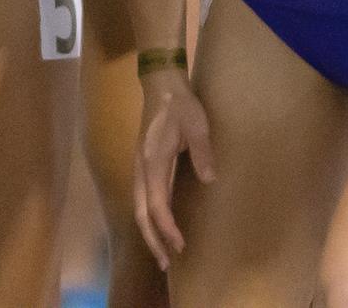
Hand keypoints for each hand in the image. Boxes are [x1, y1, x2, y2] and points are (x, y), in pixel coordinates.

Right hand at [133, 67, 214, 270]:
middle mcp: (141, 168)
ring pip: (138, 207)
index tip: (179, 244)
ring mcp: (140, 166)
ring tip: (162, 251)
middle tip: (166, 263)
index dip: (166, 227)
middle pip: (140, 213)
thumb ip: (202, 152)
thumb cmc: (181, 104)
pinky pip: (142, 198)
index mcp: (153, 161)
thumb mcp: (197, 124)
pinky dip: (149, 216)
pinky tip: (161, 223)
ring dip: (149, 231)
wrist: (161, 84)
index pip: (155, 204)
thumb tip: (210, 179)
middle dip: (152, 239)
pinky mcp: (144, 164)